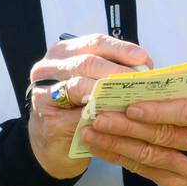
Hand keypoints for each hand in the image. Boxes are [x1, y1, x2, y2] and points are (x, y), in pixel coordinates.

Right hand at [27, 33, 153, 179]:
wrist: (51, 142)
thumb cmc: (74, 107)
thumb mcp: (89, 82)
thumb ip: (109, 71)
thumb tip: (143, 69)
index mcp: (63, 52)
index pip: (95, 43)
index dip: (121, 49)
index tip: (142, 58)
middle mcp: (48, 68)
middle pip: (87, 62)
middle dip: (117, 71)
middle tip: (139, 80)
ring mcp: (43, 93)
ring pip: (79, 86)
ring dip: (109, 93)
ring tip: (131, 98)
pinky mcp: (47, 118)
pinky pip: (77, 115)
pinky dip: (99, 116)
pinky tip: (115, 119)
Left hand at [78, 95, 186, 185]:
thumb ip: (182, 90)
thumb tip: (139, 79)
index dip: (159, 111)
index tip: (131, 106)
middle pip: (165, 136)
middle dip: (128, 127)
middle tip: (99, 117)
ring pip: (151, 156)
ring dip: (117, 144)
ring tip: (92, 131)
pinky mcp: (180, 184)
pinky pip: (145, 171)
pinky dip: (120, 158)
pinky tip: (100, 148)